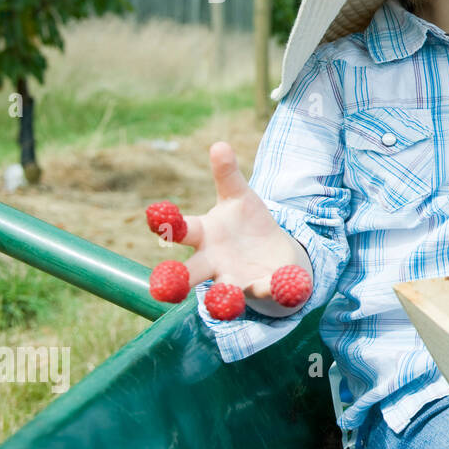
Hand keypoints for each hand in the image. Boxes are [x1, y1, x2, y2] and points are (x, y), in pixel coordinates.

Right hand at [175, 142, 312, 316]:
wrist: (270, 251)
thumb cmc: (244, 220)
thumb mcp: (239, 196)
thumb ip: (228, 175)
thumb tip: (219, 145)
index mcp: (204, 235)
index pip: (181, 229)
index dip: (167, 224)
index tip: (155, 216)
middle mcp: (212, 263)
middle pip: (191, 272)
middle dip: (177, 279)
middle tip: (163, 289)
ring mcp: (234, 280)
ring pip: (223, 295)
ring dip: (222, 300)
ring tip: (221, 304)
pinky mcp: (261, 289)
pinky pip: (269, 291)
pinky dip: (281, 290)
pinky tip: (293, 288)